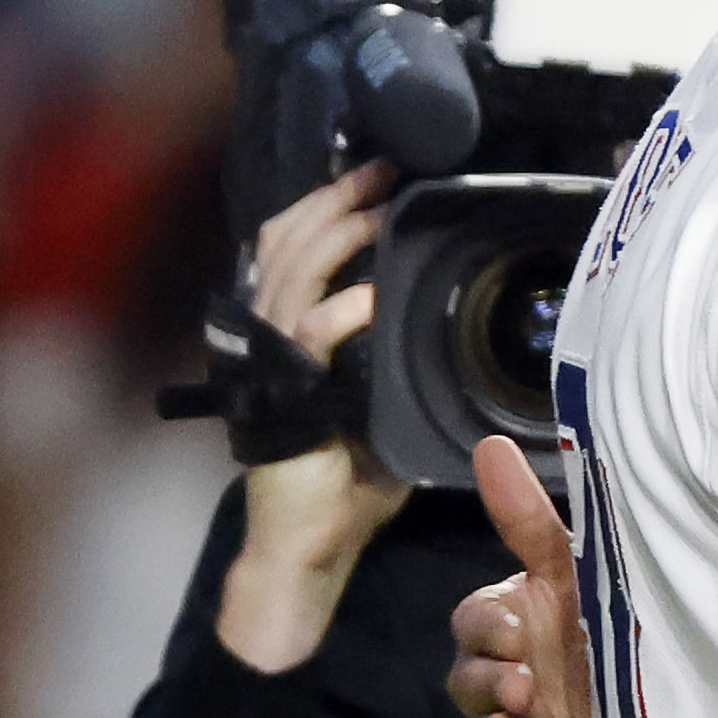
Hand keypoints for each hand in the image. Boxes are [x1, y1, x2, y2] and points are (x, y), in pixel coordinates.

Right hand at [218, 166, 411, 670]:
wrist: (306, 545)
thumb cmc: (345, 483)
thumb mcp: (379, 406)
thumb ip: (396, 363)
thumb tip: (448, 331)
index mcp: (287, 334)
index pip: (292, 250)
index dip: (324, 208)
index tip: (372, 178)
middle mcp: (269, 339)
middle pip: (289, 246)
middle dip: (332, 203)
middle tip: (378, 172)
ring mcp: (271, 365)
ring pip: (294, 277)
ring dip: (336, 238)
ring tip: (374, 210)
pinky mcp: (285, 399)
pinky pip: (309, 340)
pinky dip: (341, 313)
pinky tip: (371, 297)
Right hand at [448, 436, 595, 717]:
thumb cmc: (612, 635)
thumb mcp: (577, 576)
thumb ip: (529, 521)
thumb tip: (488, 443)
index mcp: (517, 622)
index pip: (475, 618)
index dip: (487, 628)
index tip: (517, 634)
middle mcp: (508, 671)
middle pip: (466, 672)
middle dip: (487, 679)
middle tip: (521, 685)